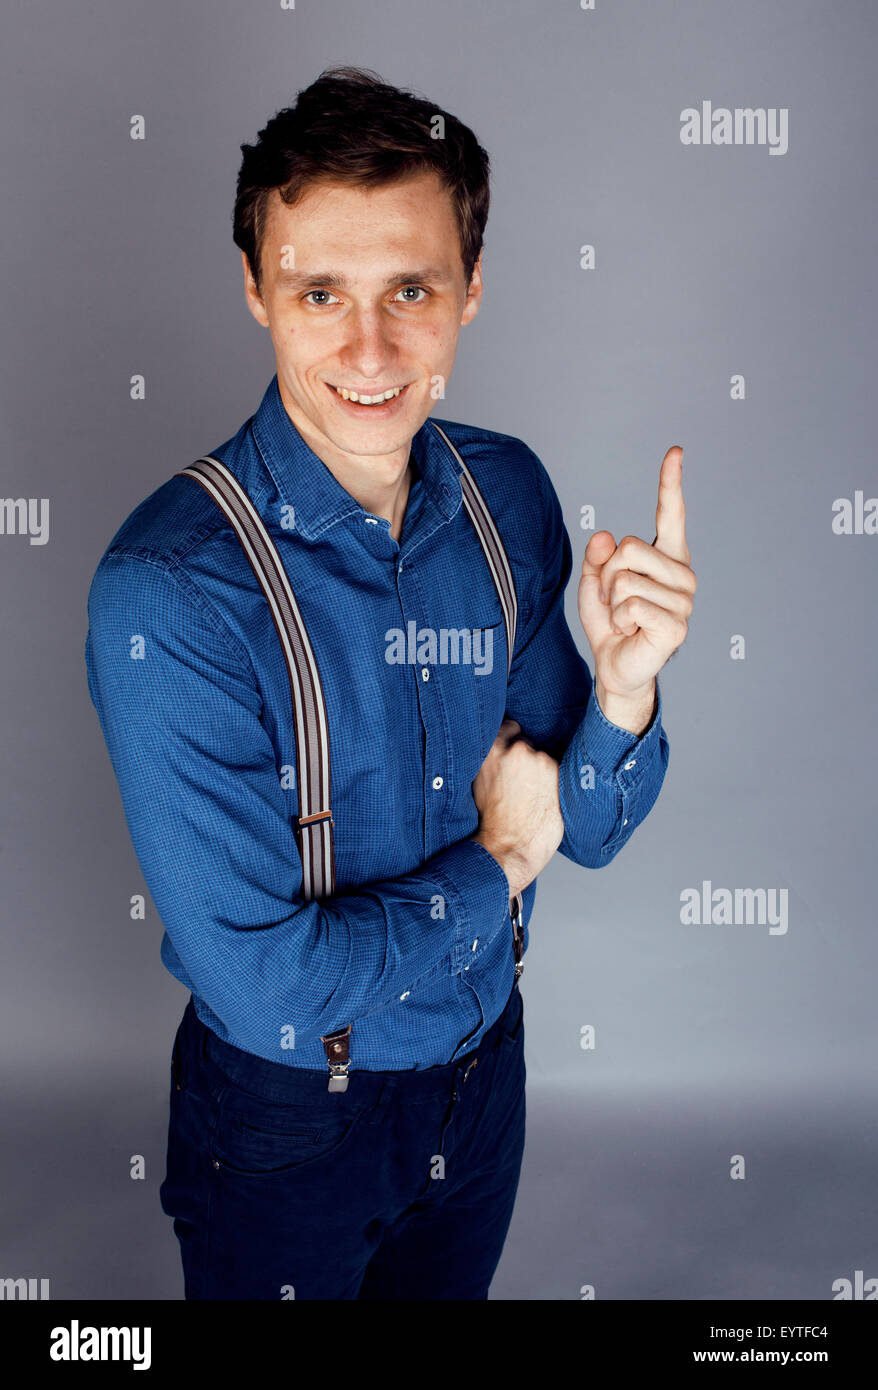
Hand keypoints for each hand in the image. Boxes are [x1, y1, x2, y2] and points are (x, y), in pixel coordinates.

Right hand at [471, 718, 563, 900]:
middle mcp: (515, 748)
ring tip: (532, 793)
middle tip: (521, 780)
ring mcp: (537, 757)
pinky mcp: (556, 770)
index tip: (512, 749)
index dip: (511, 738)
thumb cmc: (493, 820)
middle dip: (525, 756)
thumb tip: (500, 746)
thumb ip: (490, 760)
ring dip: (540, 769)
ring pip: (542, 755)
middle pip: (526, 741)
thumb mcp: (479, 783)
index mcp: (490, 749)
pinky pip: (556, 769)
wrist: (511, 847)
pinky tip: (544, 796)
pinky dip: (552, 780)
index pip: (507, 726)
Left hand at [577, 445, 695, 704]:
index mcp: (667, 558)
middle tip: (616, 603)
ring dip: (612, 602)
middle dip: (607, 576)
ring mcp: (684, 601)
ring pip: (625, 579)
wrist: (616, 668)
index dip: (670, 483)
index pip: (671, 515)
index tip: (674, 452)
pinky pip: (630, 605)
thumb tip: (604, 536)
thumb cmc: (611, 624)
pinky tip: (632, 632)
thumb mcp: (595, 583)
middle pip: (629, 547)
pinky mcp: (676, 626)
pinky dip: (619, 620)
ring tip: (624, 620)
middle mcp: (682, 575)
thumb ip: (598, 557)